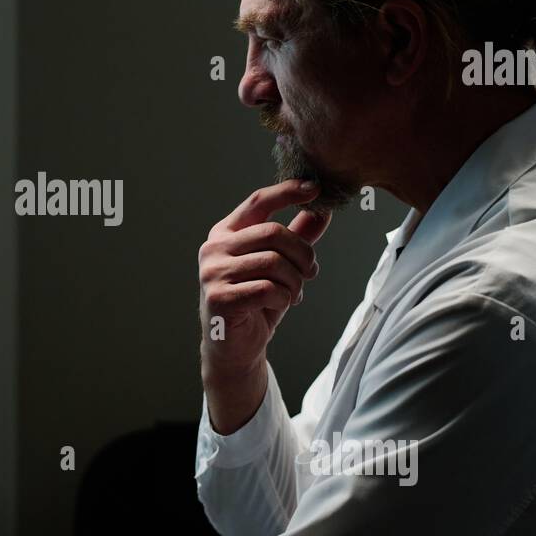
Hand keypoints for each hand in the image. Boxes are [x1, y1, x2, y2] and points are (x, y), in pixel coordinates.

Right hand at [198, 179, 330, 432]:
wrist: (234, 347)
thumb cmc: (255, 302)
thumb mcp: (280, 266)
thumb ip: (297, 237)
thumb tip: (322, 211)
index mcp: (225, 233)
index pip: (258, 202)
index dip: (287, 191)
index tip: (315, 188)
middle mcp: (214, 248)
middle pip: (274, 233)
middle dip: (303, 253)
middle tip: (312, 270)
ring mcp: (213, 272)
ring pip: (274, 262)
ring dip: (294, 280)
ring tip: (294, 292)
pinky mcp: (219, 297)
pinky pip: (268, 288)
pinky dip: (284, 297)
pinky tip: (281, 304)